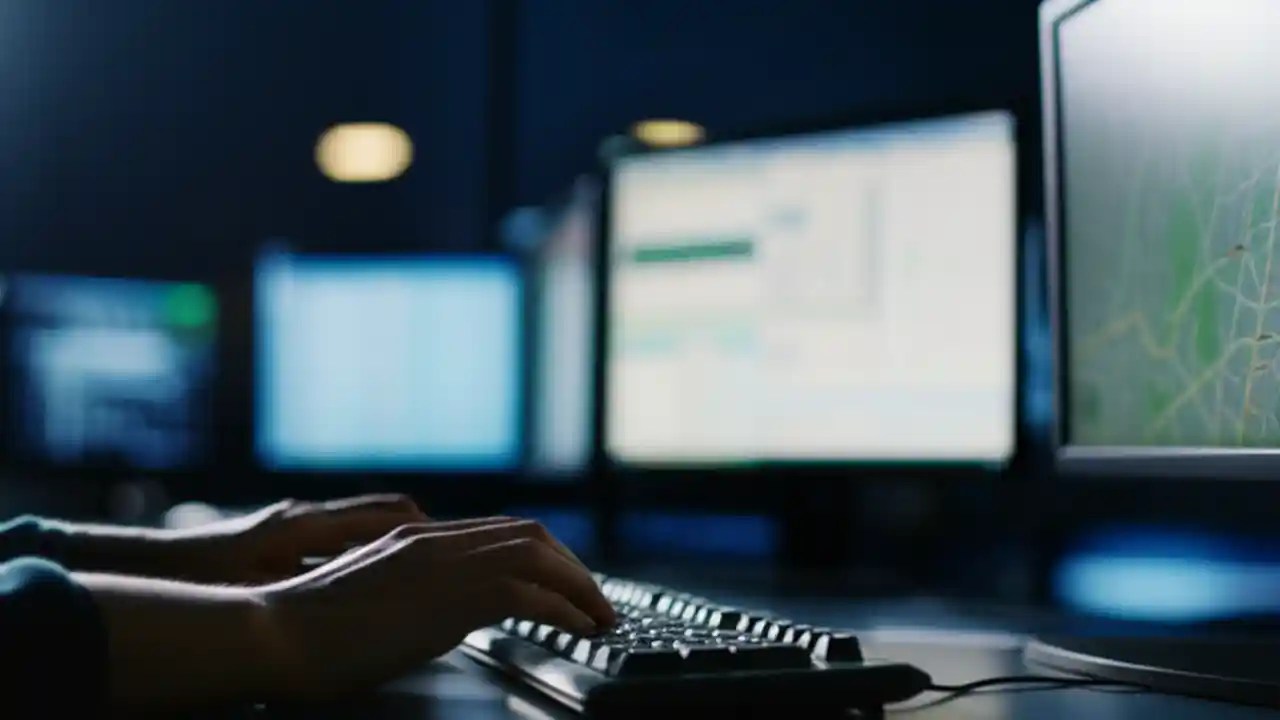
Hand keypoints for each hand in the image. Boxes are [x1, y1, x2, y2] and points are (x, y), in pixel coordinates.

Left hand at [169, 494, 427, 583]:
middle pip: (378, 512)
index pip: (376, 517)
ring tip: (429, 555)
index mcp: (302, 526)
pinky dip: (367, 543)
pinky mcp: (288, 531)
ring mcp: (297, 520)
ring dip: (395, 534)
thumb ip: (304, 587)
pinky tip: (378, 566)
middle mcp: (306, 515)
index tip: (450, 541)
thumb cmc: (203, 579)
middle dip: (418, 527)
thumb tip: (347, 592)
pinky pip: (342, 532)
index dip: (416, 528)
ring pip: (362, 520)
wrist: (162, 564)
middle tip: (453, 547)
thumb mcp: (256, 589)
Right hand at [259, 516, 615, 700]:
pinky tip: (577, 627)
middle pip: (529, 535)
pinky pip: (528, 593)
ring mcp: (444, 562)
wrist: (278, 633)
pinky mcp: (450, 595)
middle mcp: (436, 539)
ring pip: (537, 555)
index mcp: (417, 538)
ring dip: (578, 585)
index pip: (499, 532)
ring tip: (599, 615)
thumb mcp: (371, 596)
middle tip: (594, 599)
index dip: (542, 555)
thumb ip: (411, 590)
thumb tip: (444, 609)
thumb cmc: (310, 629)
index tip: (564, 581)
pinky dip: (563, 608)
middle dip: (571, 567)